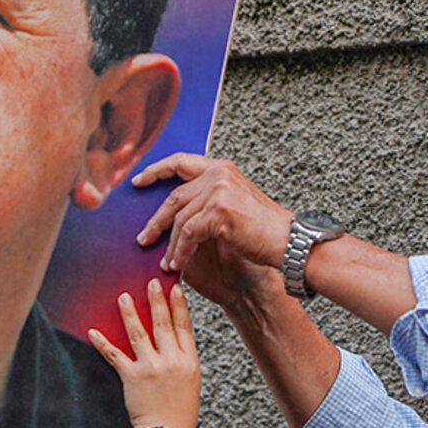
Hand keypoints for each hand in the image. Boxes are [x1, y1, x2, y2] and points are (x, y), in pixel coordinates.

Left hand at [88, 279, 200, 427]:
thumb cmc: (180, 410)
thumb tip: (170, 340)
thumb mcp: (190, 382)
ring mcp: (151, 368)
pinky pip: (114, 356)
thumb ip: (181, 359)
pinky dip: (102, 343)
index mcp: (189, 362)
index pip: (184, 327)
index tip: (175, 289)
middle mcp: (171, 361)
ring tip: (123, 296)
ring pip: (138, 334)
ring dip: (130, 313)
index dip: (179, 306)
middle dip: (156, 301)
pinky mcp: (132, 377)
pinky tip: (93, 331)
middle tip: (151, 282)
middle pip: (162, 324)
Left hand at [132, 153, 296, 304]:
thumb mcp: (233, 206)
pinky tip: (177, 264)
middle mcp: (218, 175)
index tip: (137, 180)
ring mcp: (218, 191)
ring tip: (166, 261)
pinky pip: (188, 234)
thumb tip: (172, 214)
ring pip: (180, 220)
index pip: (180, 162)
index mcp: (221, 169)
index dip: (156, 170)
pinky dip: (181, 252)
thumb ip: (206, 201)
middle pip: (174, 197)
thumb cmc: (263, 232)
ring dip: (170, 245)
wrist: (289, 243)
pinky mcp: (218, 211)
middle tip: (143, 237)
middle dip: (156, 221)